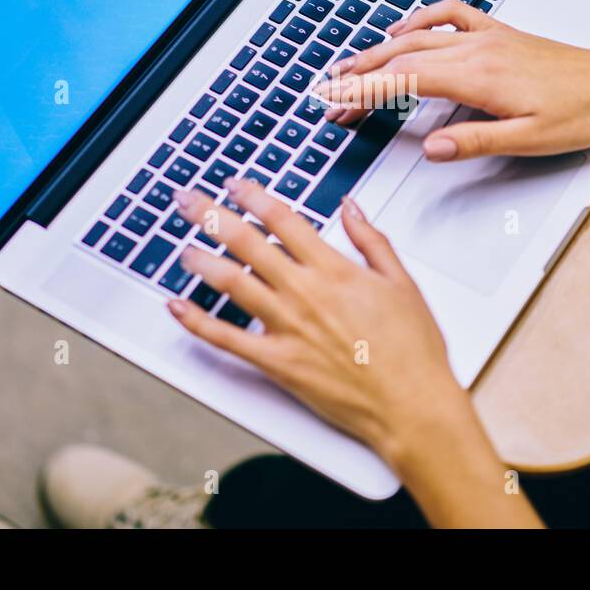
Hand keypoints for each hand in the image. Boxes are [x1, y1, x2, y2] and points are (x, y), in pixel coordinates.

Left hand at [166, 177, 542, 526]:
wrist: (411, 404)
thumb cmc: (413, 350)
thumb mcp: (402, 282)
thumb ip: (371, 241)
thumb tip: (352, 208)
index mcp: (334, 269)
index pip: (283, 219)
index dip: (254, 197)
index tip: (235, 185)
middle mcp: (304, 292)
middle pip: (246, 242)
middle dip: (212, 215)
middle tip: (188, 200)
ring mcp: (286, 327)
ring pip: (231, 283)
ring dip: (201, 259)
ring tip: (182, 245)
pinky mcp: (276, 362)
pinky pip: (226, 338)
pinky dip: (197, 322)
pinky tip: (176, 306)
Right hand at [312, 0, 589, 161]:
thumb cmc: (579, 113)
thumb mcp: (529, 140)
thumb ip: (475, 143)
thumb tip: (431, 148)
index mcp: (479, 78)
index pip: (406, 81)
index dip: (365, 92)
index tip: (335, 101)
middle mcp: (477, 50)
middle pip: (403, 58)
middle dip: (360, 76)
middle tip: (328, 94)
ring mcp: (485, 37)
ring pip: (418, 37)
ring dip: (378, 51)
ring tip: (348, 67)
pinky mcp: (497, 32)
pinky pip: (451, 15)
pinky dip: (420, 19)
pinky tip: (402, 29)